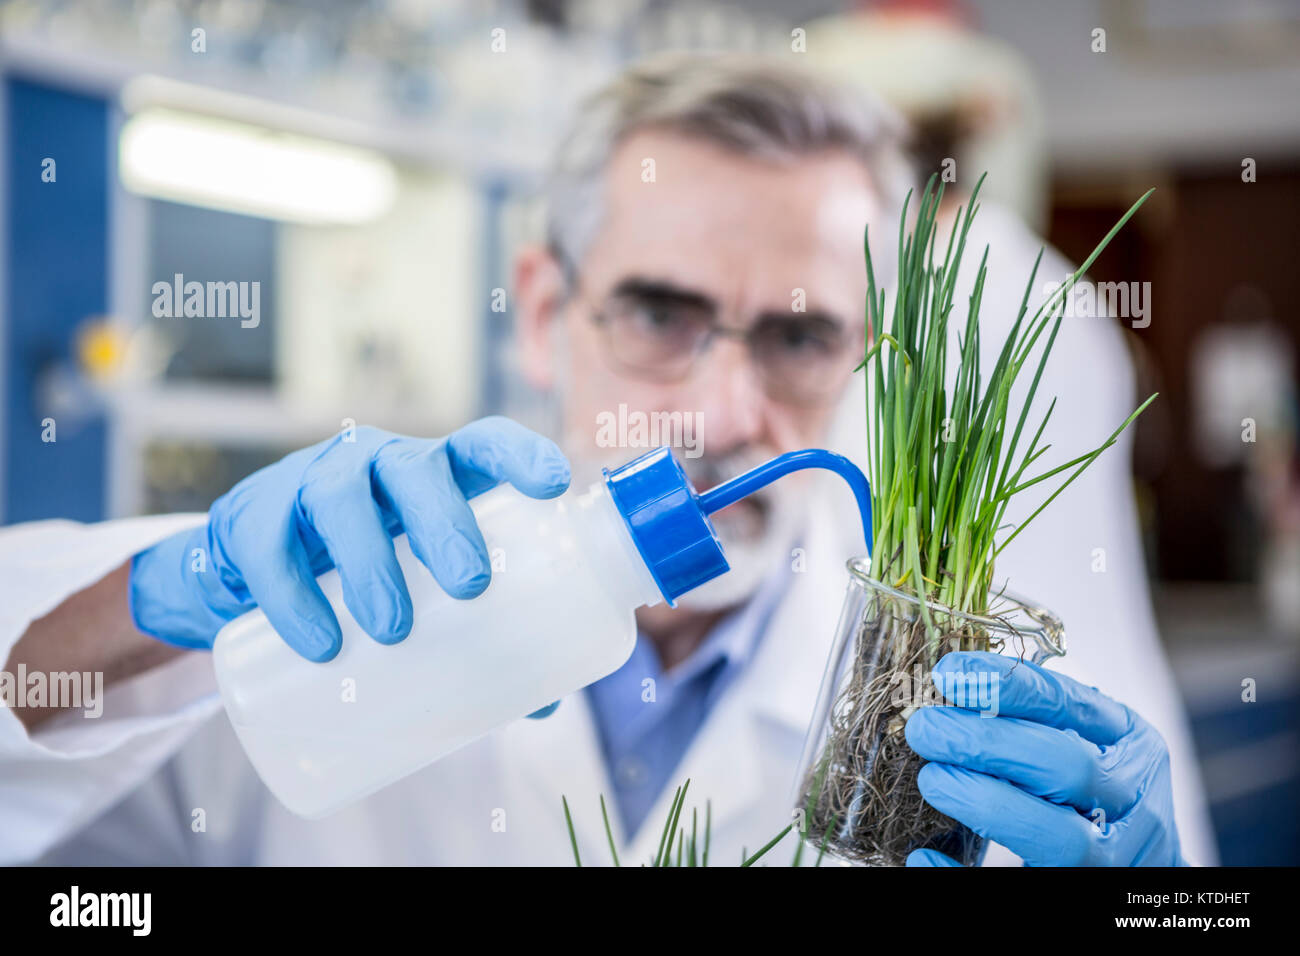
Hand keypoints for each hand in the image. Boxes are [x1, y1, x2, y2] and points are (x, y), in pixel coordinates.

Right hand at [129, 417, 569, 668]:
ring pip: (341, 499)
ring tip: (392, 628)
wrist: (252, 576)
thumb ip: (479, 634)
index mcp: (436, 476)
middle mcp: (379, 465)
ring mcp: (311, 482)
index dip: (520, 455)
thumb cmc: (368, 574)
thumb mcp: (422, 588)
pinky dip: (292, 596)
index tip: (554, 483)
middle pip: (416, 469)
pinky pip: (269, 546)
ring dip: (370, 561)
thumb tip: (544, 704)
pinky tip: (319, 643)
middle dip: (446, 521)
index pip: (483, 444)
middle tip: (471, 584)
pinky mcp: (252, 517)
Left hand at [903, 651, 1186, 866]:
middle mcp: (1135, 804)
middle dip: (988, 742)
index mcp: (1134, 746)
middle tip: (926, 729)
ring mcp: (1117, 860)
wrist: (1141, 867)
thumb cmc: (1095, 792)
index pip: (1074, 705)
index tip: (950, 674)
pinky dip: (966, 877)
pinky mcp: (1080, 899)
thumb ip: (1036, 717)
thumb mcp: (1086, 742)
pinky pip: (1023, 892)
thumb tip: (954, 682)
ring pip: (1062, 839)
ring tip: (932, 780)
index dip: (1010, 687)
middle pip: (1069, 768)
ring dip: (986, 804)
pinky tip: (926, 854)